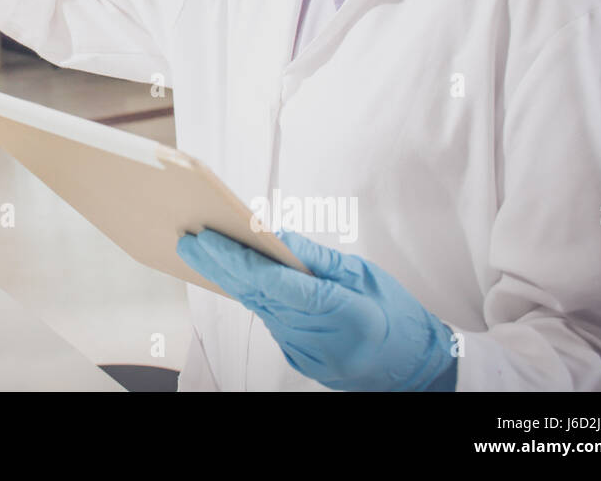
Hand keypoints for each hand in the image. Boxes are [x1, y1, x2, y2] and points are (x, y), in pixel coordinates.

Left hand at [176, 228, 457, 390]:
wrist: (414, 367)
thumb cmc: (396, 314)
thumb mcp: (364, 275)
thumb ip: (316, 257)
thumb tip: (273, 232)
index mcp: (340, 311)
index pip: (276, 283)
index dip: (239, 260)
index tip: (208, 238)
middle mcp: (316, 337)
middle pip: (256, 296)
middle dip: (218, 266)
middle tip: (187, 240)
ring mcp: (305, 352)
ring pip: (257, 308)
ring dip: (228, 278)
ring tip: (199, 249)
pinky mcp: (299, 357)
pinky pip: (268, 319)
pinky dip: (249, 295)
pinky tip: (230, 274)